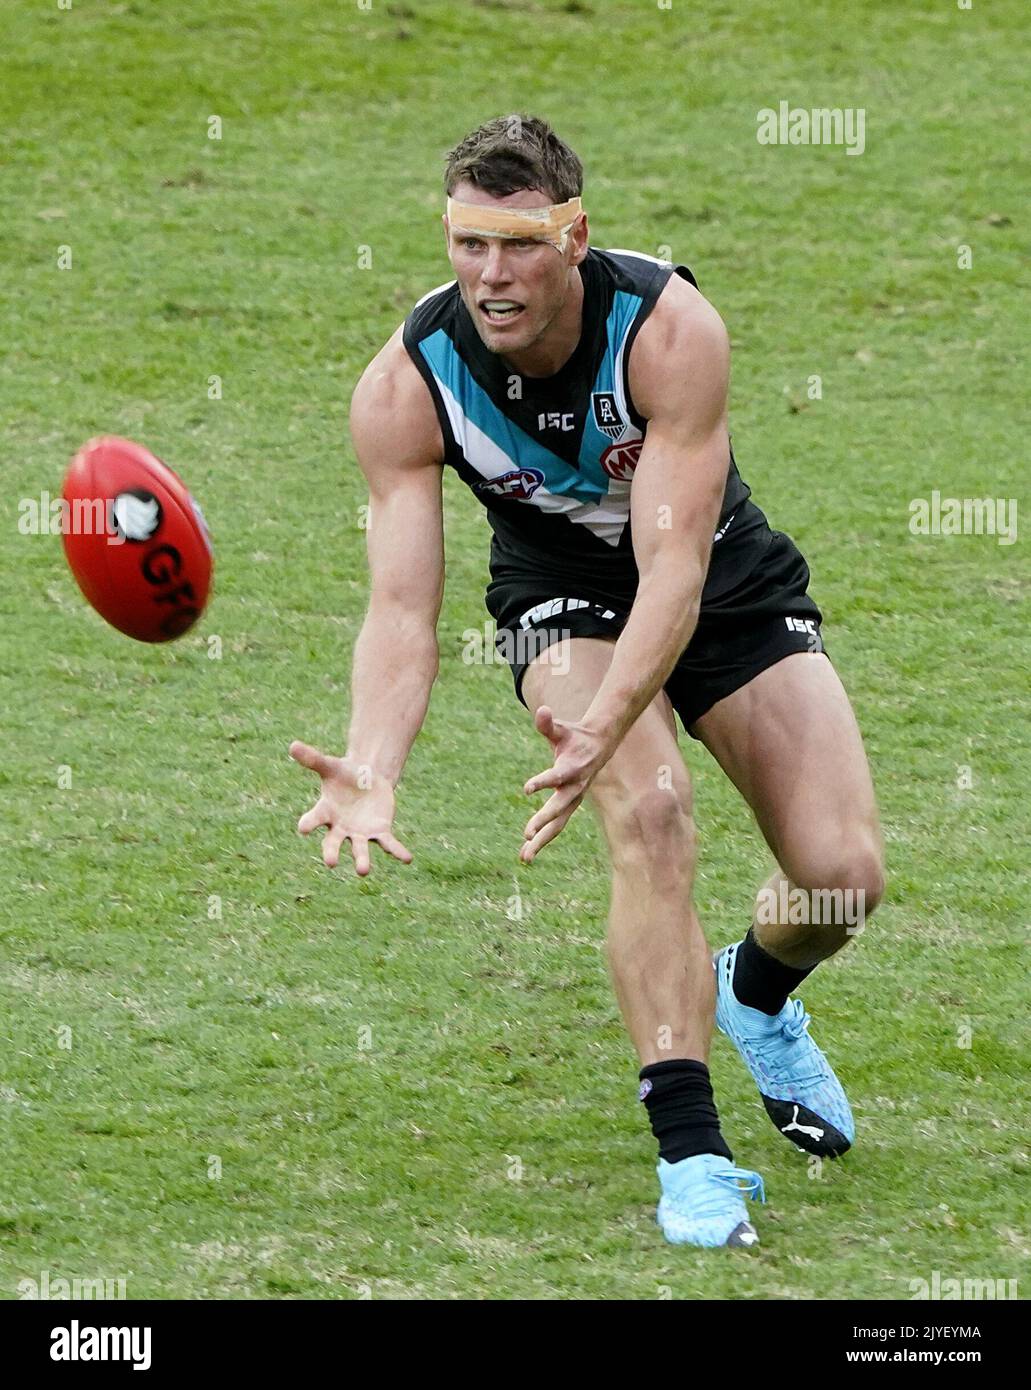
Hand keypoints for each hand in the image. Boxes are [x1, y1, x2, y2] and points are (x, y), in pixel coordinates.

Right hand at [289, 741, 411, 876]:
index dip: (308, 823)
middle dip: (331, 852)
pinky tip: (407, 859)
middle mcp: (341, 827)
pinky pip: (388, 843)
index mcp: (326, 812)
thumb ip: (312, 758)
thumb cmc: (343, 774)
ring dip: (362, 860)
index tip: (303, 828)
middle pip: (334, 842)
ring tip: (363, 871)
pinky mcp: (379, 831)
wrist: (367, 778)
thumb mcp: (329, 765)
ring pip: (360, 849)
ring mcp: (360, 832)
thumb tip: (292, 744)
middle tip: (330, 862)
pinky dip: (397, 851)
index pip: (314, 819)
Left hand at [520, 706, 611, 863]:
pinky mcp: (569, 806)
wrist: (600, 747)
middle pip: (559, 808)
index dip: (542, 781)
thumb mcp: (561, 728)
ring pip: (557, 824)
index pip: (556, 776)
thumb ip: (548, 723)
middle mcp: (574, 788)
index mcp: (572, 768)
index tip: (526, 788)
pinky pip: (555, 826)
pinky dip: (541, 838)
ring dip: (541, 840)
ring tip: (524, 858)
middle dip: (544, 820)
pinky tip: (526, 852)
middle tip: (527, 833)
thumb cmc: (575, 736)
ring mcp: (573, 800)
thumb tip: (541, 711)